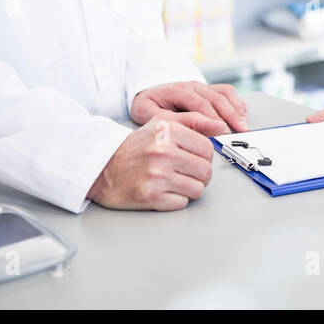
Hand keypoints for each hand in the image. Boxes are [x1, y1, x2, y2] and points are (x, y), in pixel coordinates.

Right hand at [87, 113, 214, 210]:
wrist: (102, 168)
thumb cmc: (135, 146)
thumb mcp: (162, 122)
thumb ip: (194, 120)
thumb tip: (222, 127)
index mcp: (168, 131)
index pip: (208, 149)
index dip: (203, 156)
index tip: (191, 157)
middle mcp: (162, 151)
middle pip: (206, 171)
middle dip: (199, 174)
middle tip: (184, 172)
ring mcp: (156, 175)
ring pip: (197, 189)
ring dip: (189, 188)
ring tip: (173, 181)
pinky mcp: (150, 196)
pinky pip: (182, 203)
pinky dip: (176, 200)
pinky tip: (163, 191)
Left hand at [131, 81, 247, 135]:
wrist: (149, 91)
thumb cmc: (149, 104)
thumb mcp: (147, 112)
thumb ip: (165, 120)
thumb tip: (183, 130)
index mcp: (179, 90)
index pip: (201, 104)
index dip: (213, 118)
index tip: (223, 132)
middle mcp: (194, 86)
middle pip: (217, 99)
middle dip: (231, 116)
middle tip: (240, 132)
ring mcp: (203, 86)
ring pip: (225, 94)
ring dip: (237, 110)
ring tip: (244, 126)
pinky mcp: (210, 89)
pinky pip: (228, 92)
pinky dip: (237, 103)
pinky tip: (242, 116)